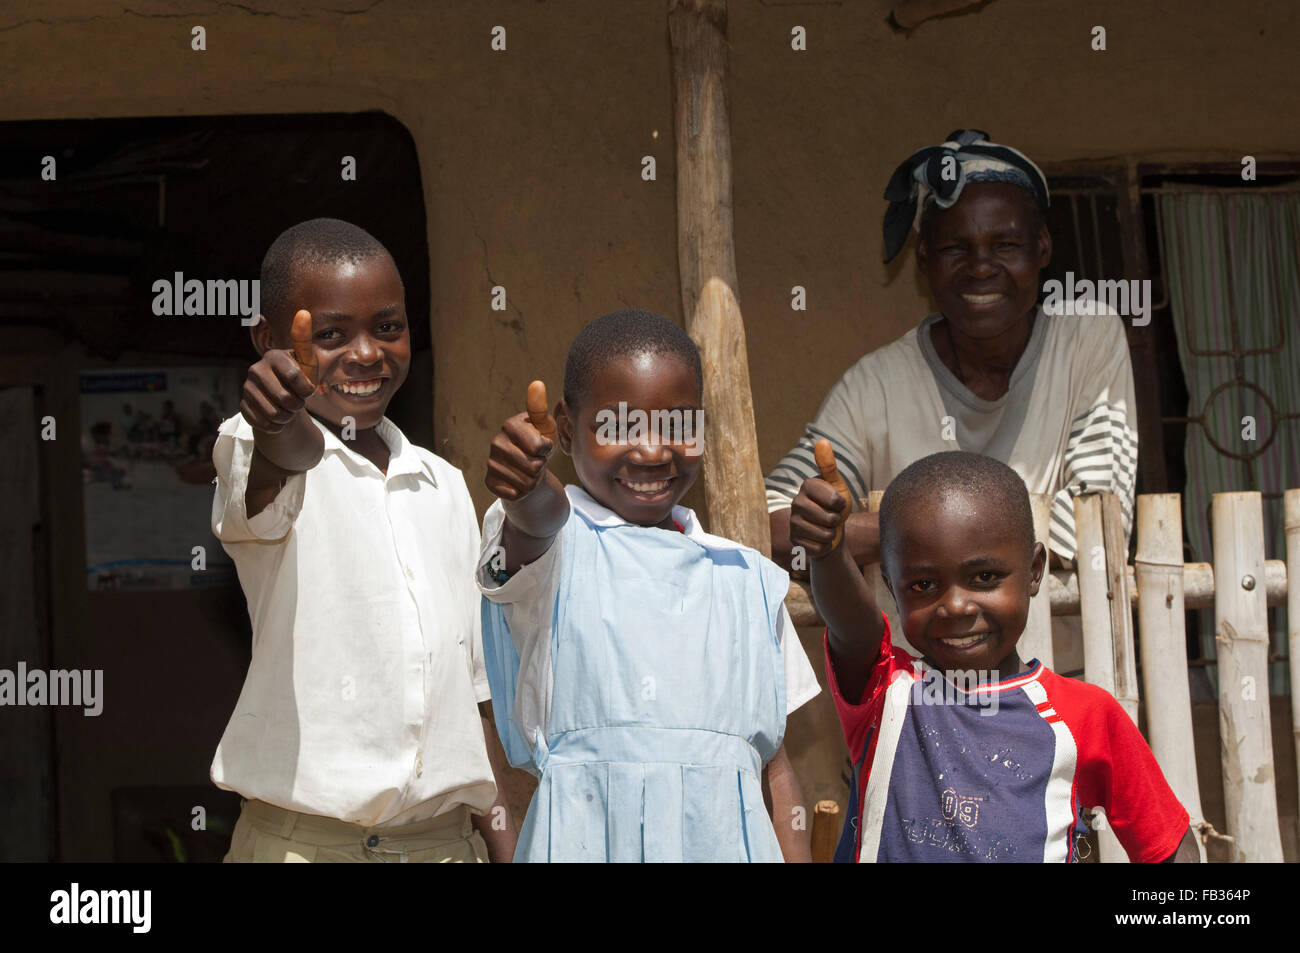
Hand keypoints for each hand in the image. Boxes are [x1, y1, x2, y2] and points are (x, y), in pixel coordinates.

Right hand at [240, 309, 318, 433]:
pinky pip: (263, 422)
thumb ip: (305, 340)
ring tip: (288, 409)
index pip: (294, 377)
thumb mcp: (308, 363)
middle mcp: (255, 369)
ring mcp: (247, 388)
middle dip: (297, 405)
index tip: (308, 389)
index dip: (306, 389)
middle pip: (285, 398)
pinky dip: (275, 425)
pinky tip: (277, 418)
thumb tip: (303, 312)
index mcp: (273, 356)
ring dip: (287, 416)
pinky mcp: (243, 406)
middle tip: (297, 401)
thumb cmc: (301, 380)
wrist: (286, 403)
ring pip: (274, 413)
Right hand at [486, 380, 556, 500]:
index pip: (539, 447)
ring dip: (533, 480)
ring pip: (526, 483)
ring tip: (529, 471)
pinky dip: (522, 492)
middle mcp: (496, 442)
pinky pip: (514, 494)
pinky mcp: (489, 481)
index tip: (542, 446)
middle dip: (540, 467)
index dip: (546, 450)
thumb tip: (537, 383)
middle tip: (535, 460)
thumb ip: (540, 408)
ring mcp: (491, 462)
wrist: (528, 468)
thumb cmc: (539, 443)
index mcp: (510, 425)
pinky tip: (519, 482)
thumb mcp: (544, 426)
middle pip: (533, 467)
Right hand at [789, 439, 852, 559]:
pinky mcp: (794, 540)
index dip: (841, 504)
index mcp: (807, 485)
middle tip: (832, 517)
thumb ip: (829, 466)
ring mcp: (793, 522)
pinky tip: (819, 540)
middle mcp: (796, 502)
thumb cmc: (835, 506)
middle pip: (829, 518)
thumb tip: (822, 441)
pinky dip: (824, 546)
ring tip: (826, 528)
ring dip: (831, 534)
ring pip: (824, 534)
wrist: (830, 531)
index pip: (834, 499)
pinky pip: (818, 547)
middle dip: (837, 521)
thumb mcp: (838, 485)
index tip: (837, 502)